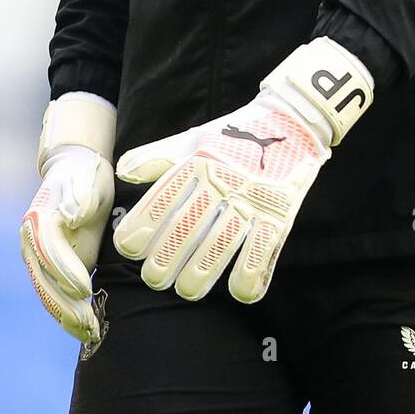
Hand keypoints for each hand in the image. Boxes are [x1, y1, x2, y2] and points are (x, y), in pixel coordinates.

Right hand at [20, 93, 116, 345]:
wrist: (76, 173)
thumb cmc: (84, 176)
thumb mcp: (87, 180)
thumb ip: (80, 198)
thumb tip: (69, 217)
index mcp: (39, 221)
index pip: (50, 252)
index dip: (66, 272)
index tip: (85, 289)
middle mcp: (32, 243)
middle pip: (45, 280)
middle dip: (66, 305)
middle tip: (90, 323)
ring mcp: (39, 260)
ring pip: (49, 294)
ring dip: (67, 317)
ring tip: (91, 333)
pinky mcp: (51, 270)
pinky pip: (56, 296)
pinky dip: (69, 315)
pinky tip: (87, 330)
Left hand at [112, 37, 372, 303]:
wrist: (291, 122)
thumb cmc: (232, 136)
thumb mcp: (192, 139)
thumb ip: (156, 157)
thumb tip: (123, 173)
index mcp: (197, 162)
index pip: (161, 201)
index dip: (140, 228)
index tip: (127, 248)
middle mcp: (222, 181)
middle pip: (186, 230)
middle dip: (165, 262)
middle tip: (154, 279)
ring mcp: (252, 200)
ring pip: (219, 246)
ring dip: (199, 276)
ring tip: (186, 291)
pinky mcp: (280, 214)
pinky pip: (261, 253)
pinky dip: (249, 277)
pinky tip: (238, 291)